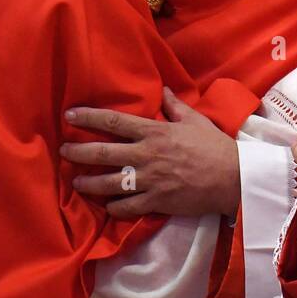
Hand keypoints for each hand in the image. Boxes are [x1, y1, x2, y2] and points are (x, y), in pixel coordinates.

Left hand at [61, 88, 239, 217]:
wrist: (234, 178)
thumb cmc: (215, 147)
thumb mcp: (195, 121)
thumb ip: (175, 107)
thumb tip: (164, 90)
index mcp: (154, 133)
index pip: (113, 122)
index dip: (88, 118)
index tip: (69, 116)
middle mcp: (146, 155)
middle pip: (103, 153)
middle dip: (79, 152)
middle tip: (63, 152)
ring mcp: (149, 180)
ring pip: (109, 183)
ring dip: (89, 183)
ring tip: (77, 182)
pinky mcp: (157, 202)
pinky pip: (127, 207)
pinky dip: (114, 207)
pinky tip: (107, 206)